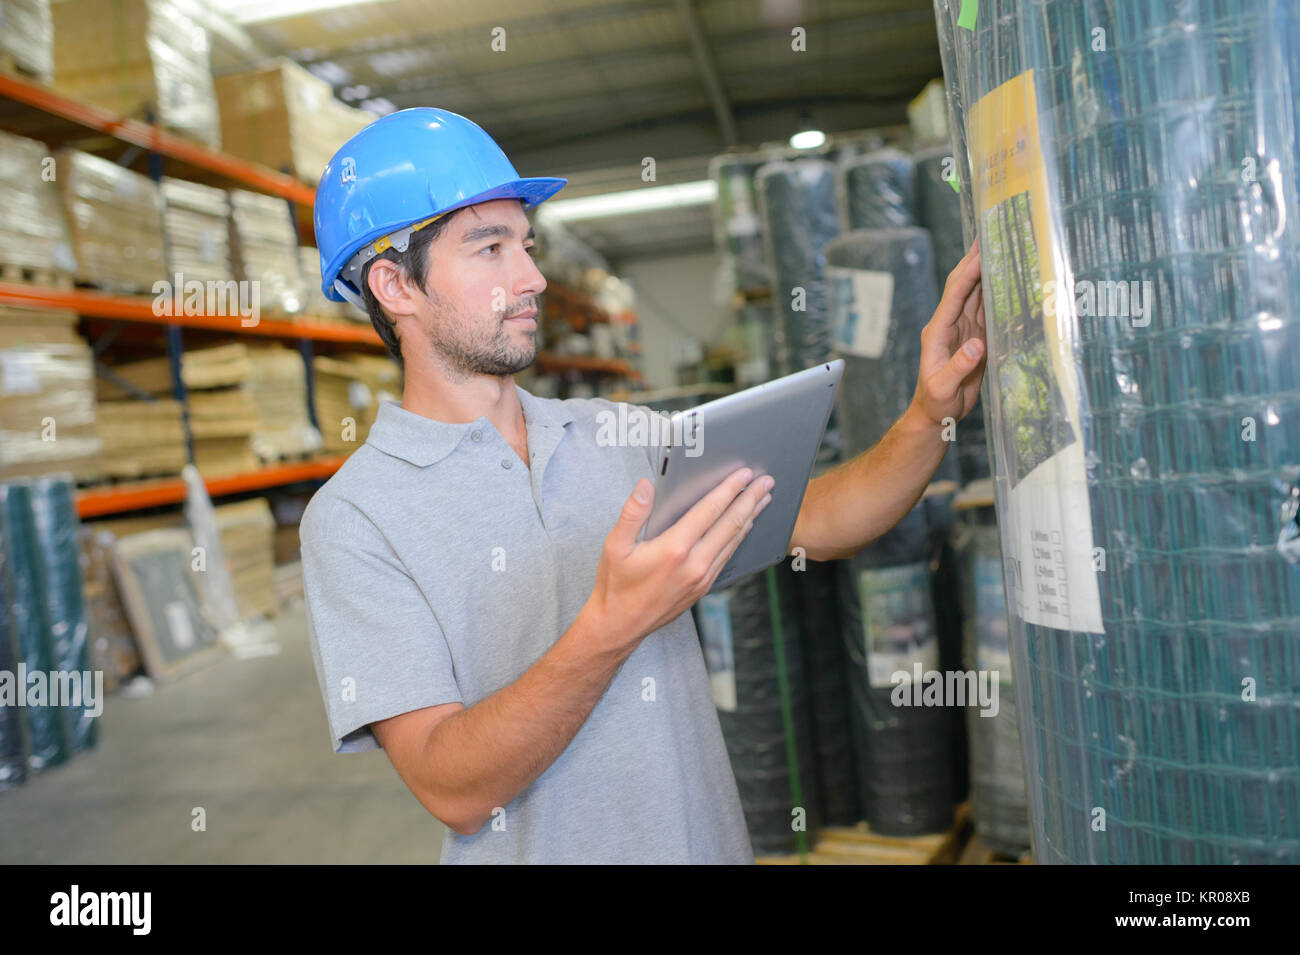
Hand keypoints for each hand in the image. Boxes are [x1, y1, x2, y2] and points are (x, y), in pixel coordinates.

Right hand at [584, 467, 773, 651]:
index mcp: (674, 549)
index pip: (709, 510)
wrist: (620, 626)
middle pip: (730, 524)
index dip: (729, 489)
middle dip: (750, 499)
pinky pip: (728, 556)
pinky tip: (745, 526)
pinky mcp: (703, 587)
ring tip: (763, 499)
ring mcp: (702, 577)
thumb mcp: (615, 545)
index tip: (743, 473)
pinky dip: (739, 537)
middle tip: (766, 481)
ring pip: (733, 541)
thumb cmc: (616, 585)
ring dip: (750, 517)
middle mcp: (694, 564)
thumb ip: (633, 513)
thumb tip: (646, 486)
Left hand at [912, 241, 986, 426]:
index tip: (981, 252)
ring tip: (1000, 248)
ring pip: (975, 293)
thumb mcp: (943, 388)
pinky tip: (1007, 280)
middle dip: (975, 260)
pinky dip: (995, 292)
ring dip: (986, 271)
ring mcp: (962, 329)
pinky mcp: (975, 337)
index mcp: (938, 330)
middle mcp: (949, 324)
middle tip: (990, 234)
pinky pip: (985, 309)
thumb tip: (977, 344)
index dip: (968, 272)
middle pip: (963, 285)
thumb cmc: (935, 402)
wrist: (936, 414)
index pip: (955, 294)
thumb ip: (958, 367)